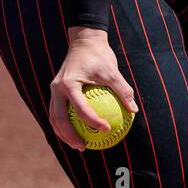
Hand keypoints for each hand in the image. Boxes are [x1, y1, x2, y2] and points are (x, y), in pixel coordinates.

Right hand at [49, 26, 138, 151]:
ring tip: (79, 145)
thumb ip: (123, 90)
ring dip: (64, 134)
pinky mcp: (56, 91)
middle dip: (69, 135)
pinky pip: (58, 112)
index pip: (80, 108)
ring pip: (54, 118)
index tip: (107, 129)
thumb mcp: (113, 71)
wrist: (84, 41)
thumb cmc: (99, 56)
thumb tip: (134, 111)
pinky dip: (65, 124)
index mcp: (69, 84)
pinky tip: (78, 133)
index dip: (93, 121)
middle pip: (59, 119)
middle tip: (84, 147)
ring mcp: (54, 90)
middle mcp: (57, 88)